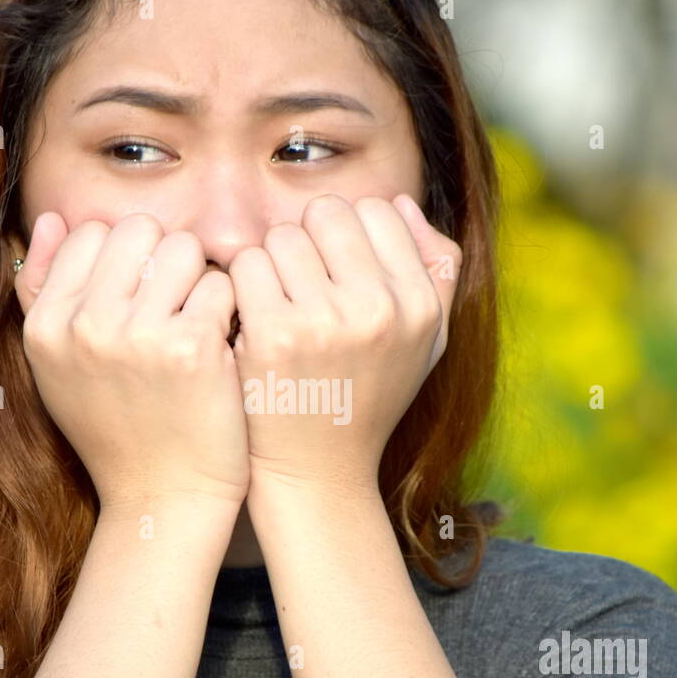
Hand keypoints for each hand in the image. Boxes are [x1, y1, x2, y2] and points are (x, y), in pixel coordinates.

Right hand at [13, 211, 249, 510]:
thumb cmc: (117, 427)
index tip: (139, 302)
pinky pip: (221, 286)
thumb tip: (49, 219)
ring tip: (197, 324)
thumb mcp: (59, 366)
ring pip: (184, 249)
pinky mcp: (192, 348)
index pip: (92, 233)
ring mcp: (137, 336)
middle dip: (165, 259)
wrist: (164, 498)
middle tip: (175, 308)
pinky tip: (221, 348)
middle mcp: (84, 326)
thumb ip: (44, 291)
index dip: (127, 259)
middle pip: (140, 229)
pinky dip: (229, 312)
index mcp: (47, 326)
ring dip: (200, 280)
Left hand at [228, 193, 461, 494]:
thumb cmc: (369, 397)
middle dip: (307, 241)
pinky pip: (246, 266)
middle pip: (327, 213)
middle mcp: (379, 309)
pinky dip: (241, 287)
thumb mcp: (426, 342)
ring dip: (271, 265)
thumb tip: (399, 203)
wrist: (319, 473)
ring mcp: (325, 322)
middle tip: (300, 285)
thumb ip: (435, 270)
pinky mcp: (273, 336)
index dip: (349, 234)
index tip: (335, 272)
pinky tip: (250, 320)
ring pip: (281, 236)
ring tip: (277, 306)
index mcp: (419, 304)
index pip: (377, 209)